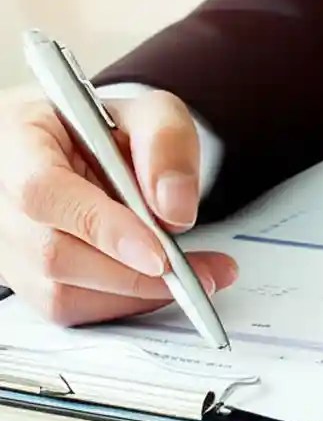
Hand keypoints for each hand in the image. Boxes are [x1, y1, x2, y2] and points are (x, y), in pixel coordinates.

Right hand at [0, 86, 237, 325]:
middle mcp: (0, 199)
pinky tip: (164, 283)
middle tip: (204, 274)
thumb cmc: (101, 127)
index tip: (160, 253)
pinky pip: (73, 308)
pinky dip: (127, 301)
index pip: (45, 193)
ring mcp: (8, 246)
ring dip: (139, 293)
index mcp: (17, 142)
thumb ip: (166, 143)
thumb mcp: (148, 112)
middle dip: (137, 273)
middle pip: (55, 255)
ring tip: (199, 277)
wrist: (73, 145)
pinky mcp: (26, 280)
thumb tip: (175, 211)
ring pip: (63, 293)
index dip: (102, 227)